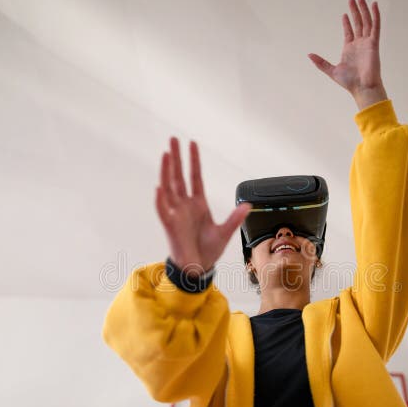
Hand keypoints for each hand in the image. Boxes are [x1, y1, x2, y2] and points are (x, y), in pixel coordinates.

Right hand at [155, 137, 251, 276]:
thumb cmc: (209, 250)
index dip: (194, 161)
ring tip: (165, 154)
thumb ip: (235, 218)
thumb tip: (248, 205)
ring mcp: (177, 213)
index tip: (192, 144)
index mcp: (198, 204)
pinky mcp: (170, 225)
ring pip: (169, 187)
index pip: (195, 177)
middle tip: (173, 139)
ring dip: (166, 171)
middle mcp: (185, 205)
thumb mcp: (225, 232)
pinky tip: (159, 186)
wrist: (199, 267)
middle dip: (176, 158)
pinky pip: (163, 209)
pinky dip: (161, 199)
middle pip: (179, 176)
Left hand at [308, 0, 387, 106]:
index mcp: (349, 49)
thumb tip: (309, 55)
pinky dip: (375, 15)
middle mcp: (359, 44)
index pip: (349, 32)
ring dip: (363, 9)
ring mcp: (367, 43)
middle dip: (355, 11)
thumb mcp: (331, 70)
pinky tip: (374, 5)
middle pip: (357, 23)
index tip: (344, 14)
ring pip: (366, 22)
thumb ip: (321, 62)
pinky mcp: (374, 43)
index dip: (346, 22)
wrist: (362, 87)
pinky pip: (375, 26)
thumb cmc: (349, 82)